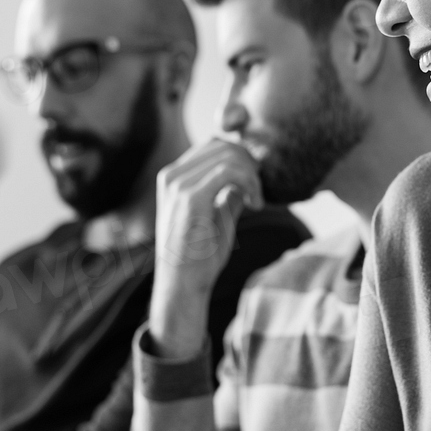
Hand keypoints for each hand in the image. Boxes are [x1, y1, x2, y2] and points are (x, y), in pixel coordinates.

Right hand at [149, 138, 263, 359]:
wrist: (183, 285)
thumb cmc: (200, 254)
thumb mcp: (218, 214)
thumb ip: (230, 191)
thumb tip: (251, 174)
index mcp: (174, 177)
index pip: (213, 144)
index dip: (241, 155)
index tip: (256, 179)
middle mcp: (172, 176)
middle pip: (223, 146)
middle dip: (250, 164)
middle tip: (259, 191)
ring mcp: (178, 185)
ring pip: (229, 156)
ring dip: (252, 176)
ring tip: (256, 200)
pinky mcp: (190, 198)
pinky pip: (229, 172)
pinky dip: (249, 183)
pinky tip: (254, 205)